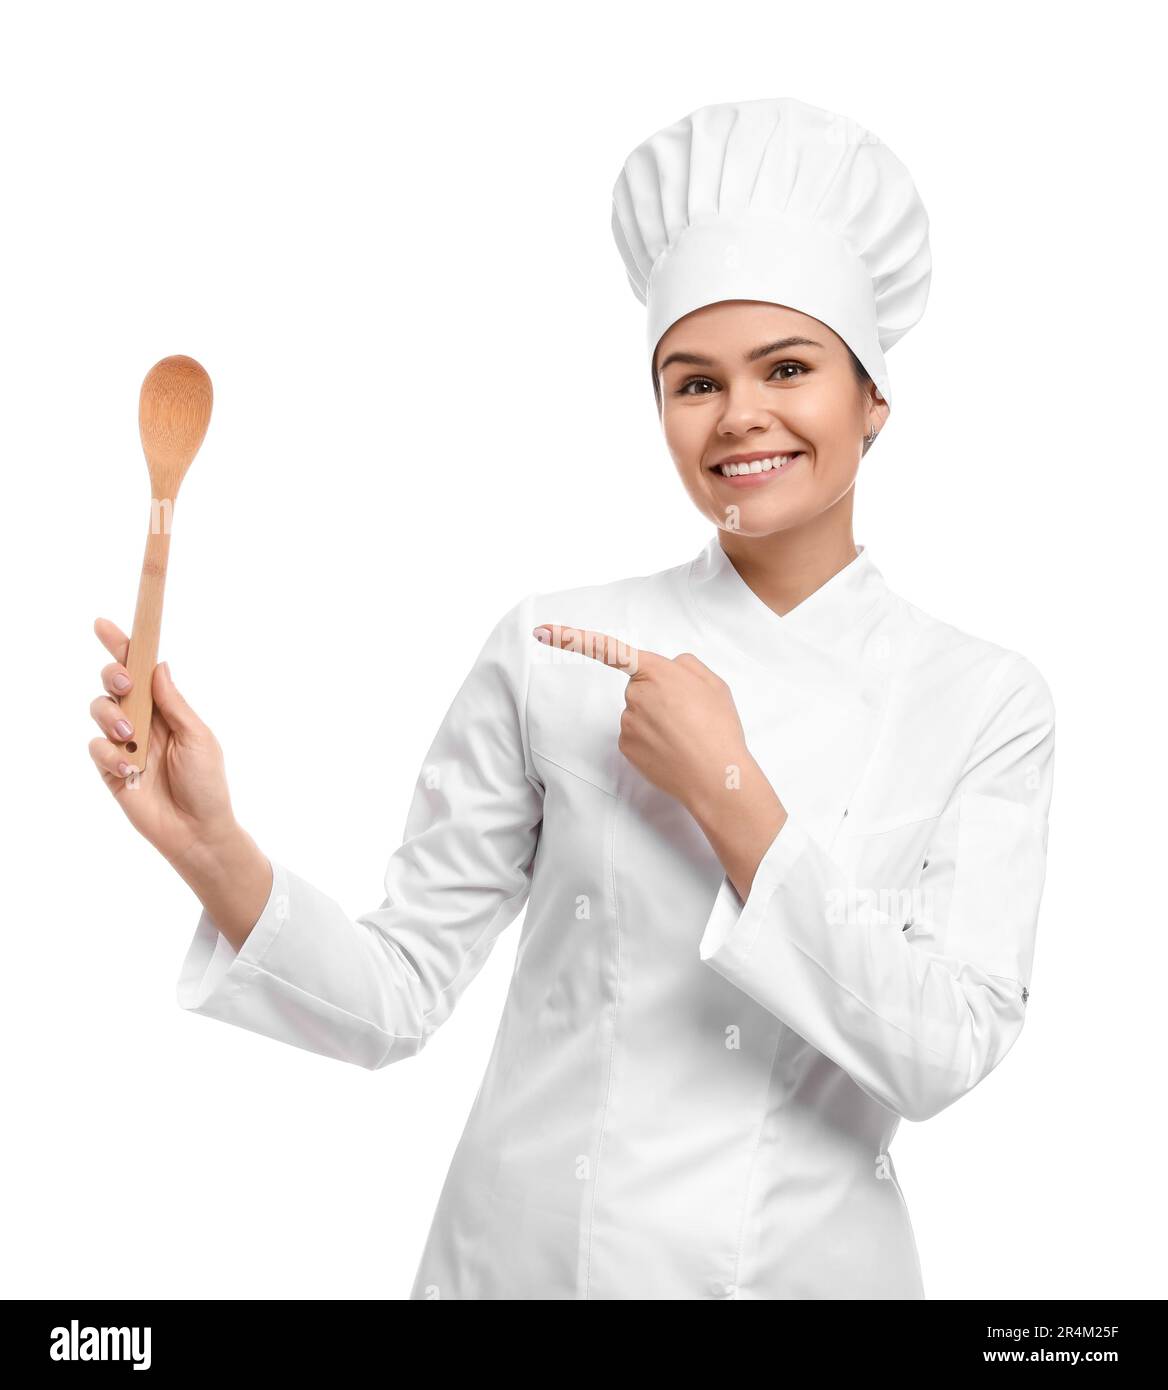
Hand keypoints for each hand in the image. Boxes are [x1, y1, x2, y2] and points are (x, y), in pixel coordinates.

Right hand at [88, 616, 239, 869]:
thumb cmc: (206, 783)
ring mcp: (124, 744)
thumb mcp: (197, 736)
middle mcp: (142, 720)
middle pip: (113, 683)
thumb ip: (173, 702)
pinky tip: (131, 770)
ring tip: (131, 735)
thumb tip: (158, 663)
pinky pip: (96, 747)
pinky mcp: (110, 769)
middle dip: (112, 675)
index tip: (104, 624)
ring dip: (111, 716)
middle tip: (124, 684)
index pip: (140, 671)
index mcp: (166, 708)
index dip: (122, 647)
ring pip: (99, 710)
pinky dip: (110, 754)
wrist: (197, 830)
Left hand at [531, 624, 787, 900]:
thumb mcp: (713, 684)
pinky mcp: (625, 746)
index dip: (571, 638)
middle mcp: (634, 694)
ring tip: (686, 735)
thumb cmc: (719, 728)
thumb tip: (667, 668)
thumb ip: (686, 666)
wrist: (716, 775)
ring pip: (638, 713)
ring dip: (658, 721)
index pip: (607, 649)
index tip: (541, 631)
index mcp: (656, 671)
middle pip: (639, 687)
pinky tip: (673, 750)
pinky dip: (652, 741)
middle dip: (659, 697)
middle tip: (689, 715)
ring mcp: (627, 722)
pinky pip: (635, 735)